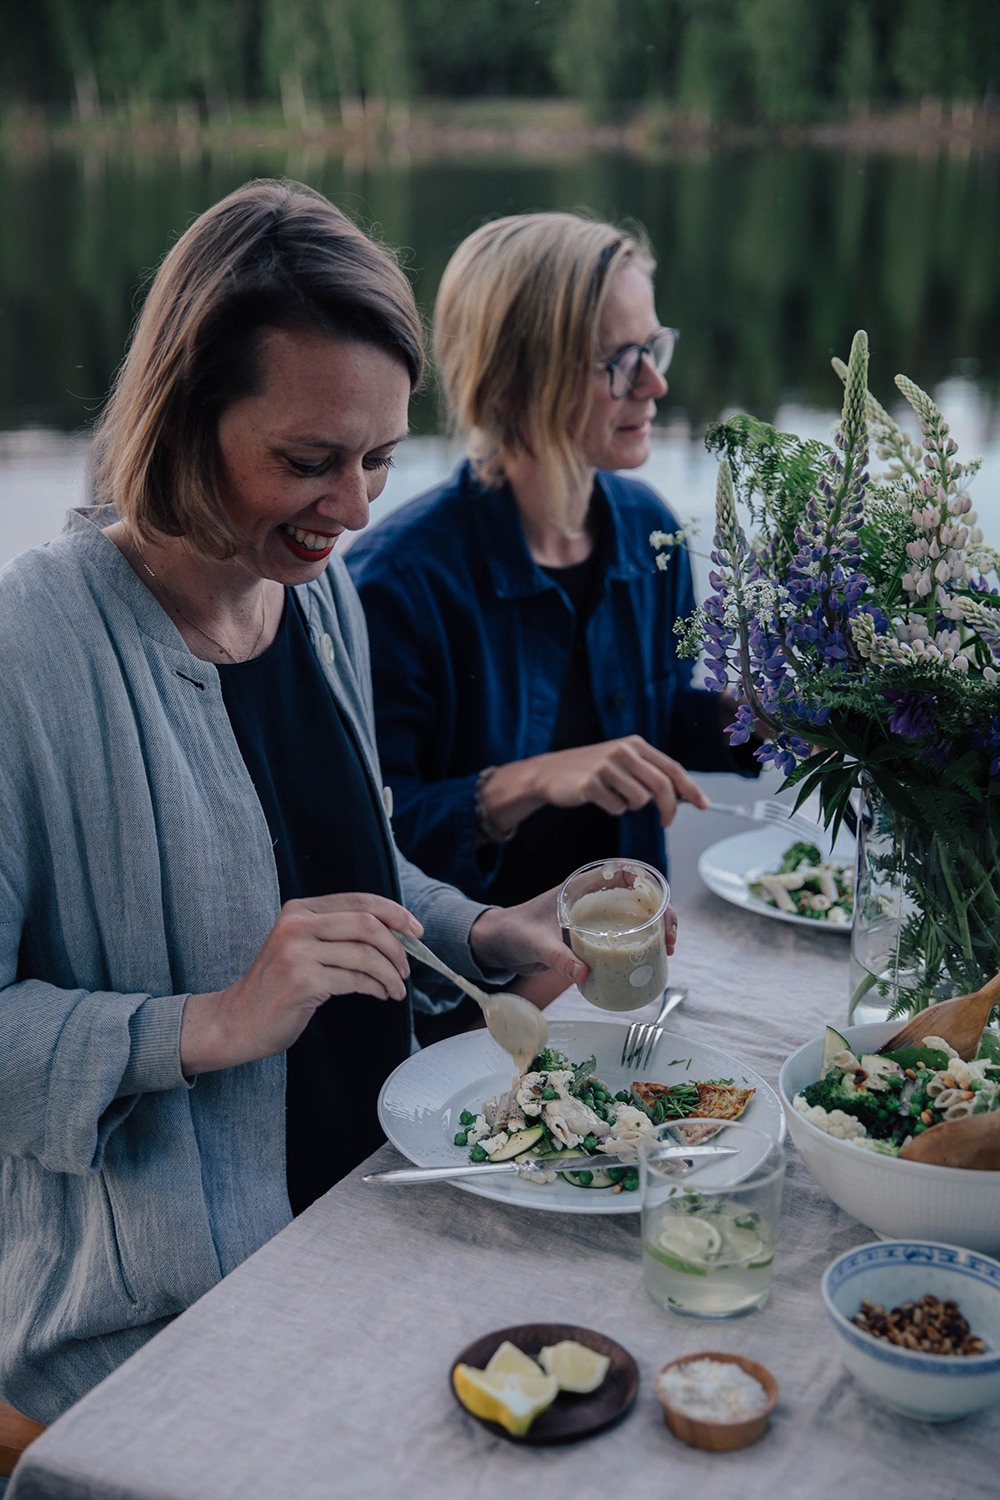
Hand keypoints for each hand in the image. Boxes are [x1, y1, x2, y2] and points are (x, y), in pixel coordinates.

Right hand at [180, 894, 422, 1073]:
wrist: (236, 1021)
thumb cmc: (276, 988)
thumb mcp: (301, 947)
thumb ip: (336, 934)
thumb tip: (393, 933)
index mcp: (299, 910)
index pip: (359, 901)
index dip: (395, 912)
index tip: (416, 929)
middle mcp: (296, 925)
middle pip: (367, 923)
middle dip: (397, 947)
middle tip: (407, 968)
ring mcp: (297, 952)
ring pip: (366, 954)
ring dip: (390, 974)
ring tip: (396, 988)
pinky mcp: (302, 981)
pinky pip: (355, 980)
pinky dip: (376, 987)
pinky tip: (380, 994)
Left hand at [469, 889, 679, 985]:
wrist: (497, 945)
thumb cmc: (513, 933)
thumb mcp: (535, 944)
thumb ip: (558, 958)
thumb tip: (583, 974)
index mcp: (579, 887)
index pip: (622, 872)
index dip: (648, 882)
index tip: (661, 905)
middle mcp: (590, 898)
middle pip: (637, 896)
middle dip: (660, 912)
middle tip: (670, 938)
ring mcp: (592, 917)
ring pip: (633, 916)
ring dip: (654, 928)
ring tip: (666, 949)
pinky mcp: (590, 936)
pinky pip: (622, 935)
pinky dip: (639, 943)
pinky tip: (649, 959)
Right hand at [479, 737, 708, 835]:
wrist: (550, 773)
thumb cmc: (592, 771)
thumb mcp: (623, 763)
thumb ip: (650, 775)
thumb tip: (683, 796)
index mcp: (635, 744)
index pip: (672, 768)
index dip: (691, 788)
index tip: (704, 805)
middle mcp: (624, 751)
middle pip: (661, 785)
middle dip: (669, 808)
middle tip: (667, 822)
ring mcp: (607, 766)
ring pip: (639, 800)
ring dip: (631, 806)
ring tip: (615, 797)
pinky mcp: (591, 783)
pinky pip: (617, 808)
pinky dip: (613, 809)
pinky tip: (600, 799)